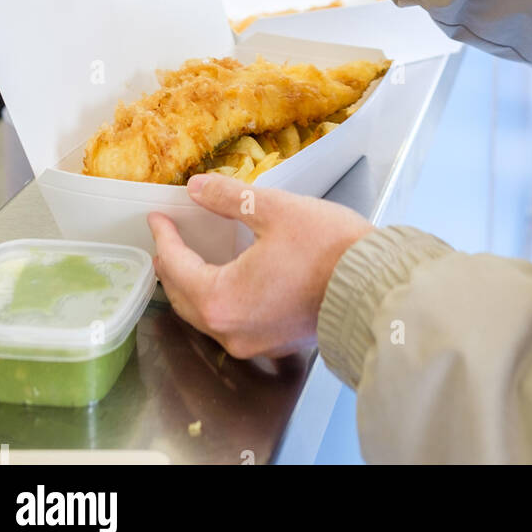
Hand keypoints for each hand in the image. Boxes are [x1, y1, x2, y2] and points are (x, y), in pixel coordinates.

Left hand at [149, 176, 373, 357]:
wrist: (375, 288)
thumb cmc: (325, 248)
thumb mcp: (274, 210)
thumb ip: (228, 198)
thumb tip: (196, 187)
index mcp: (221, 299)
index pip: (176, 267)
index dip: (164, 239)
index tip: (157, 219)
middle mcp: (230, 331)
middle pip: (186, 300)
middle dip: (172, 270)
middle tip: (167, 245)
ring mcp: (254, 343)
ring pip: (208, 317)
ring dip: (195, 289)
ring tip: (191, 264)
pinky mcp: (277, 343)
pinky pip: (235, 324)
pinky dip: (222, 302)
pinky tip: (231, 284)